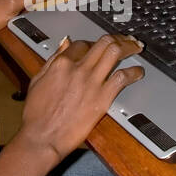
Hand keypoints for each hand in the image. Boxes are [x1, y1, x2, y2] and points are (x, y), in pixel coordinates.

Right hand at [19, 34, 144, 162]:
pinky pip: (122, 78)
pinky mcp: (102, 98)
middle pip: (103, 42)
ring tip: (135, 47)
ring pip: (115, 53)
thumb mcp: (38, 80)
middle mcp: (78, 69)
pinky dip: (134, 72)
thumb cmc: (37, 115)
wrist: (42, 137)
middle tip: (125, 39)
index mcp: (61, 64)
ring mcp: (92, 82)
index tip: (97, 47)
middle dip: (117, 38)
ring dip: (128, 47)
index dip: (92, 43)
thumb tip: (64, 44)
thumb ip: (53, 60)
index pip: (82, 43)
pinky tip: (138, 72)